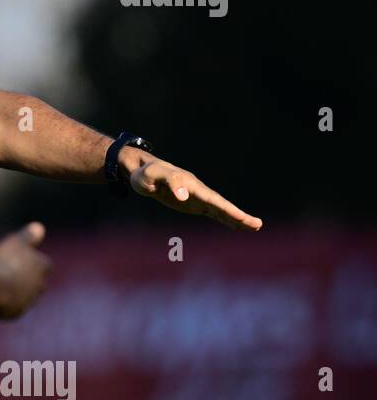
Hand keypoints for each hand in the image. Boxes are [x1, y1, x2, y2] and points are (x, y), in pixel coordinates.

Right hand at [0, 222, 51, 319]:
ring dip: (18, 293)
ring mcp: (29, 301)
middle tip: (12, 274)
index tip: (23, 260)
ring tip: (1, 286)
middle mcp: (40, 286)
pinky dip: (7, 304)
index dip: (34, 262)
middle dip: (28, 280)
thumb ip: (28, 236)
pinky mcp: (16, 313)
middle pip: (38, 283)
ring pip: (26, 297)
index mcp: (42, 267)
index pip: (44, 265)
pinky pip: (13, 308)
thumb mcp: (15, 242)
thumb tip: (39, 227)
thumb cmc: (4, 261)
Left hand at [123, 150, 262, 230]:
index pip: (208, 196)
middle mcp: (197, 189)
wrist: (143, 172)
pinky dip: (226, 219)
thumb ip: (166, 182)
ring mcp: (197, 196)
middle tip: (256, 224)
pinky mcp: (195, 203)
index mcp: (188, 183)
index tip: (231, 217)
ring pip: (221, 209)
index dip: (220, 206)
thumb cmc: (145, 174)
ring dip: (237, 218)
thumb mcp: (149, 176)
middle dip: (238, 215)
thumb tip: (183, 196)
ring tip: (256, 227)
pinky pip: (214, 212)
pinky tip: (238, 227)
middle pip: (221, 204)